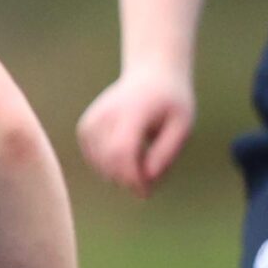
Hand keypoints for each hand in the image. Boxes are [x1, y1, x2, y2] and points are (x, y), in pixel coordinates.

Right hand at [75, 67, 192, 197]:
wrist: (151, 75)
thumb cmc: (171, 102)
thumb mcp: (182, 125)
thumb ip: (166, 152)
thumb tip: (147, 179)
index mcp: (132, 112)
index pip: (122, 151)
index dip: (132, 177)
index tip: (146, 192)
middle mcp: (106, 114)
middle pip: (108, 161)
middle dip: (128, 180)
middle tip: (151, 180)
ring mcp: (92, 119)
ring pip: (99, 163)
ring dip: (119, 174)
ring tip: (143, 162)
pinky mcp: (85, 126)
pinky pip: (93, 158)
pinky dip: (109, 166)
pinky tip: (127, 157)